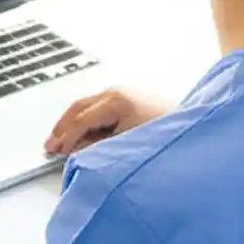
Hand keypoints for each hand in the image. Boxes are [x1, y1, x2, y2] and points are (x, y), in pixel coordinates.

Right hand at [45, 89, 169, 154]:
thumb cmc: (167, 132)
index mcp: (116, 101)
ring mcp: (123, 92)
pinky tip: (81, 131)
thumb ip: (98, 146)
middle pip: (79, 107)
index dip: (66, 138)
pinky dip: (84, 118)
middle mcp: (117, 92)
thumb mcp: (128, 144)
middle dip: (62, 127)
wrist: (193, 127)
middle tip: (49, 145)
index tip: (56, 152)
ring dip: (71, 122)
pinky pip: (97, 105)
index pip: (81, 120)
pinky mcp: (129, 97)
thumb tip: (76, 149)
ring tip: (60, 139)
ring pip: (86, 104)